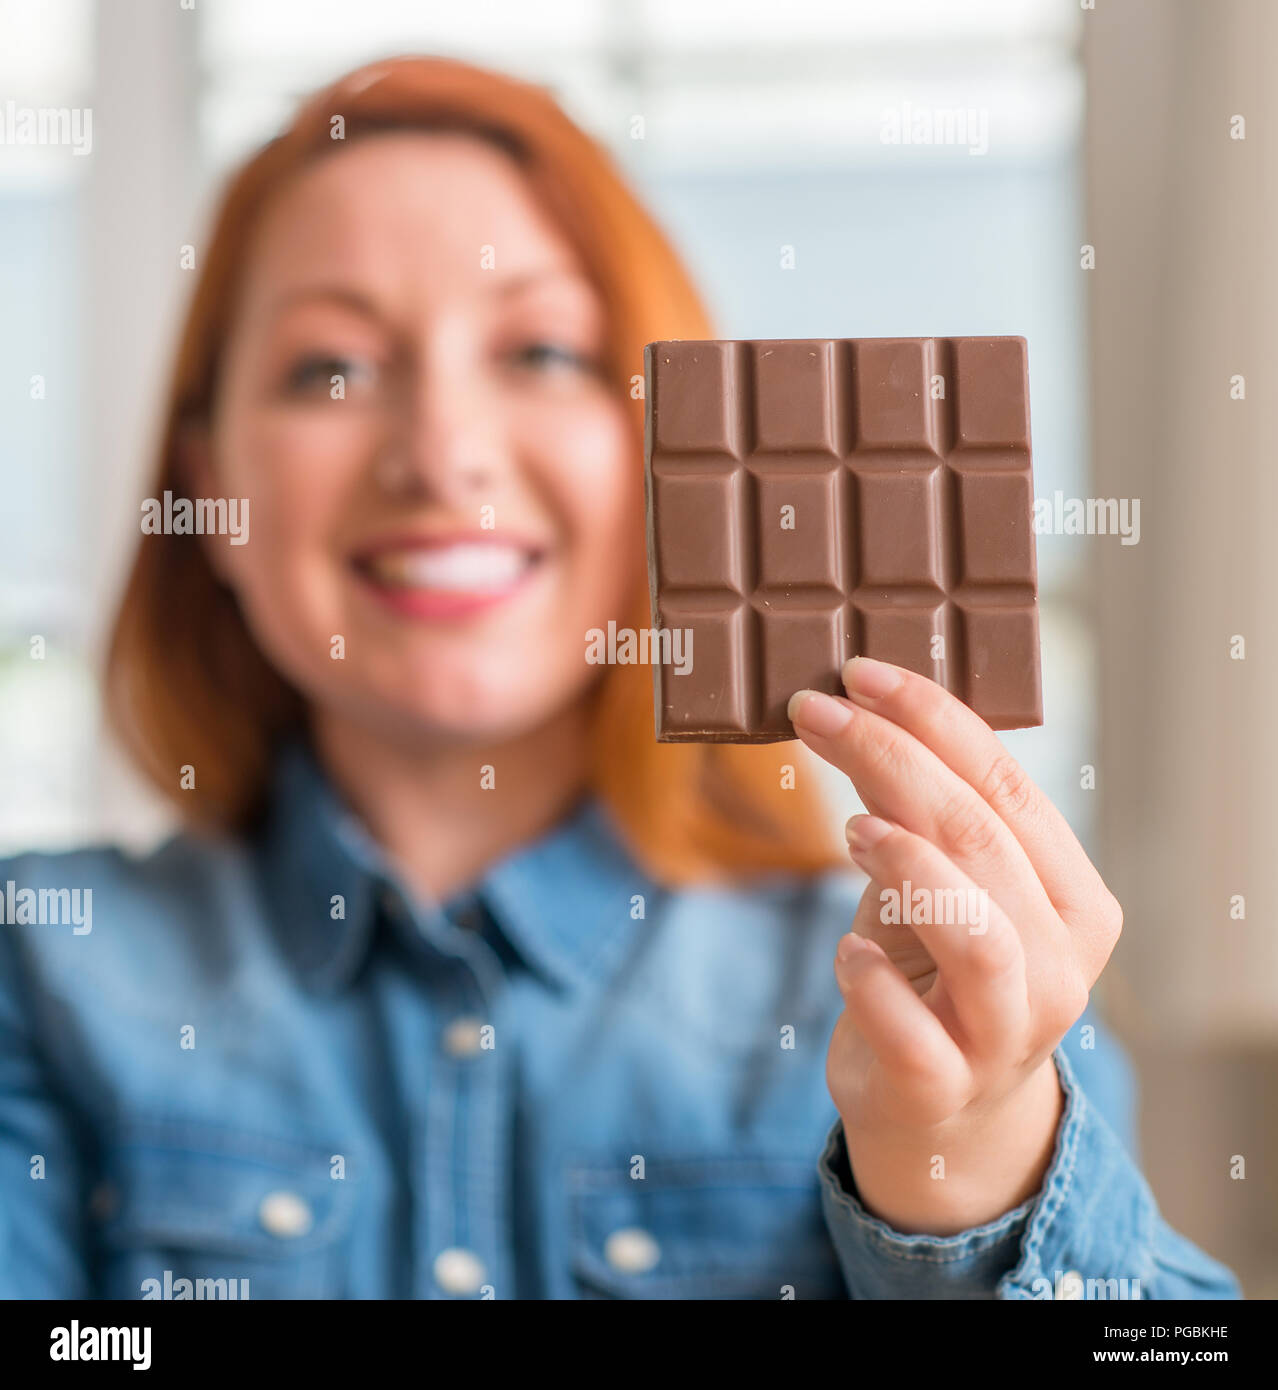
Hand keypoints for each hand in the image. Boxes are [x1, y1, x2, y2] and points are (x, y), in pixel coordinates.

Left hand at [790, 657, 1122, 1234]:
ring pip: (976, 933)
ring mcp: (1008, 1033)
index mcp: (1073, 900)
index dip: (932, 719)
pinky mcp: (944, 1085)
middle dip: (891, 759)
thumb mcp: (924, 878)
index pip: (1007, 785)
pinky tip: (845, 951)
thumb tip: (855, 706)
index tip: (858, 672)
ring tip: (850, 830)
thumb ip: (906, 805)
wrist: (935, 1107)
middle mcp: (1059, 965)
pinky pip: (910, 1030)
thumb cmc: (933, 969)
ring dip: (906, 865)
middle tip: (815, 714)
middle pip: (981, 840)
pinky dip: (868, 979)